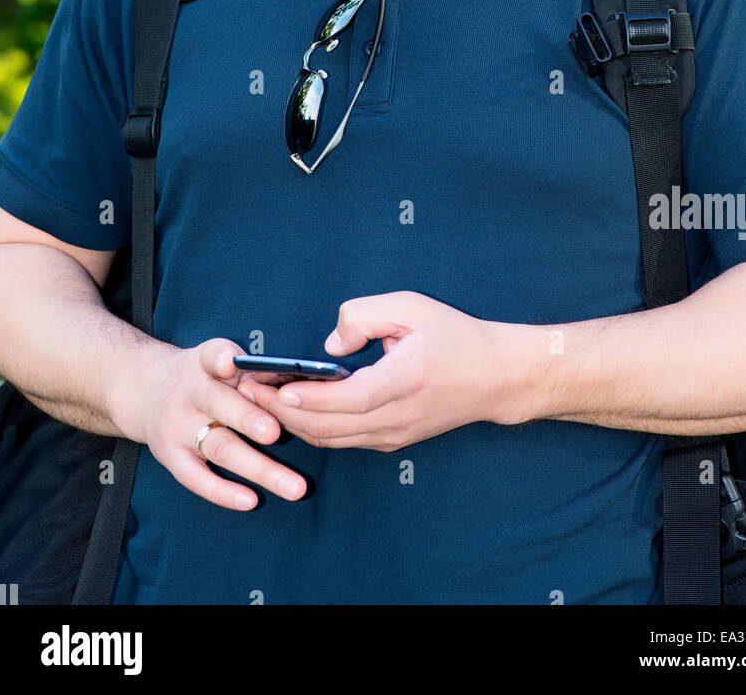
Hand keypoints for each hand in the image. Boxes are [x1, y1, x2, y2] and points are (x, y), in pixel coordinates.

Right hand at [111, 337, 306, 509]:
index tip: (231, 363)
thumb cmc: (203, 375)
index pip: (210, 355)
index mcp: (204, 363)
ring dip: (258, 468)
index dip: (220, 358)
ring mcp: (177, 428)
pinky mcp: (170, 457)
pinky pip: (196, 479)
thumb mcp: (218, 360)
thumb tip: (309, 384)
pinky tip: (252, 500)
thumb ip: (254, 370)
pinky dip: (224, 492)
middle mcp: (188, 393)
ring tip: (294, 487)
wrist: (144, 389)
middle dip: (248, 419)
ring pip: (219, 448)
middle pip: (220, 407)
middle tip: (276, 432)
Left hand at [234, 291, 511, 451]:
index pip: (348, 398)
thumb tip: (330, 346)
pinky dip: (314, 427)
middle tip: (250, 392)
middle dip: (284, 412)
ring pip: (332, 439)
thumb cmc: (454, 337)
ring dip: (294, 423)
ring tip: (262, 400)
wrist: (496, 378)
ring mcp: (394, 434)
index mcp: (404, 380)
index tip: (276, 386)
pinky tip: (293, 408)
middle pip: (330, 426)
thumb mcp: (412, 306)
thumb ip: (364, 316)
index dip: (309, 397)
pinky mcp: (392, 440)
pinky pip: (344, 440)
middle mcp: (397, 416)